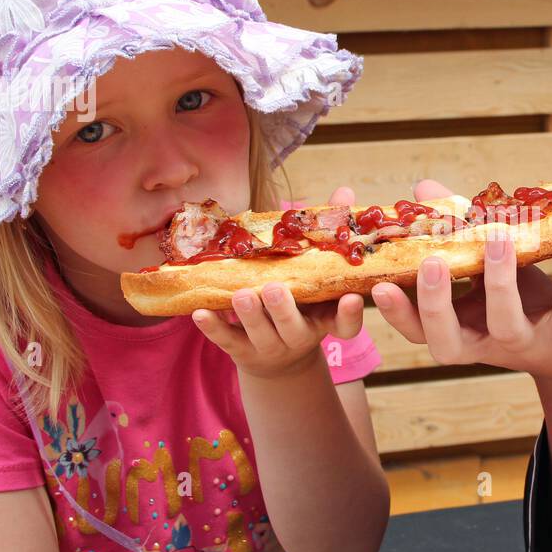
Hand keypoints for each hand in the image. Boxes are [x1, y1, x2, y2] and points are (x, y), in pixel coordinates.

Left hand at [193, 185, 364, 381]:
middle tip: (272, 289)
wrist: (276, 358)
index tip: (352, 298)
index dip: (351, 314)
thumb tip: (344, 192)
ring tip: (241, 294)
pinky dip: (213, 327)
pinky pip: (226, 341)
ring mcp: (270, 347)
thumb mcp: (316, 277)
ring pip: (260, 334)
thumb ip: (327, 236)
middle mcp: (300, 336)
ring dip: (249, 315)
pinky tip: (200, 312)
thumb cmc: (301, 303)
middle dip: (283, 309)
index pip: (346, 324)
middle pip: (294, 328)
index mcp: (324, 319)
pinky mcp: (242, 352)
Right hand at [370, 180, 551, 381]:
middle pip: (448, 343)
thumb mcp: (488, 273)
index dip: (397, 315)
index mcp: (462, 331)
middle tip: (432, 263)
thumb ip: (456, 233)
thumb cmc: (525, 305)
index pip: (418, 332)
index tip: (378, 287)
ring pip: (506, 324)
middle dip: (436, 305)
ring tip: (499, 239)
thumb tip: (421, 190)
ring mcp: (530, 343)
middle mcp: (489, 345)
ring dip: (500, 282)